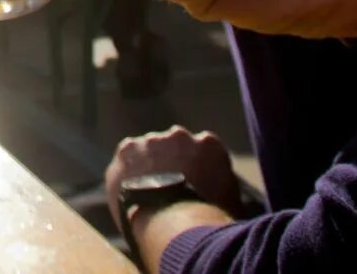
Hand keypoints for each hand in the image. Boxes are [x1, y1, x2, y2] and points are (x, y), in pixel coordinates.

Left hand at [105, 127, 242, 235]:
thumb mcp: (230, 201)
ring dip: (148, 166)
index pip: (204, 150)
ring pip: (148, 151)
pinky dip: (127, 172)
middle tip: (169, 188)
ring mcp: (152, 140)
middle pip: (175, 147)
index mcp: (210, 144)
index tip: (193, 184)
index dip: (197, 169)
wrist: (173, 221)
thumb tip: (221, 191)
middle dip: (172, 163)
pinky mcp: (127, 149)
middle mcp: (180, 135)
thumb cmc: (207, 217)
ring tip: (147, 194)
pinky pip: (126, 160)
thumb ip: (222, 183)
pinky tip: (130, 191)